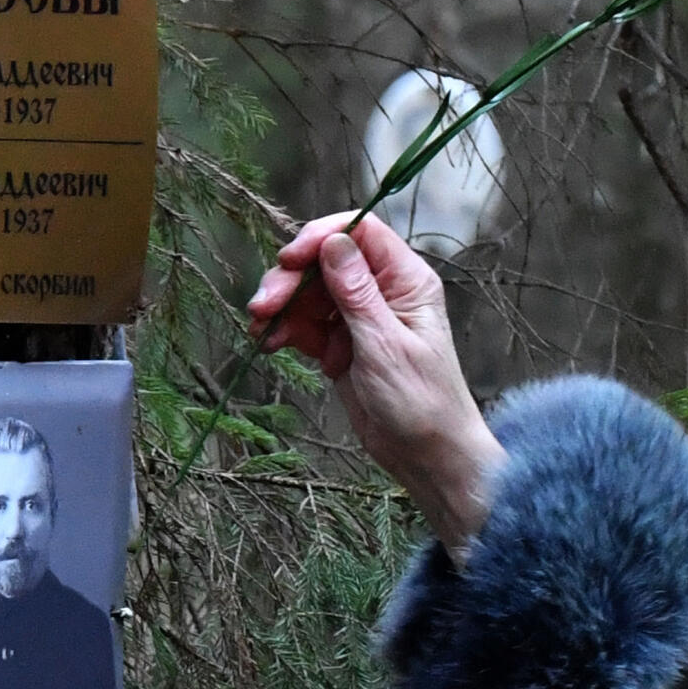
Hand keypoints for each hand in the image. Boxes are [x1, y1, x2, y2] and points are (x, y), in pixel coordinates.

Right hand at [247, 212, 504, 555]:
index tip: (289, 259)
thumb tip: (333, 241)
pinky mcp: (339, 343)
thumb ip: (357, 293)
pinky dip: (284, 329)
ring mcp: (358, 317)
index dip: (320, 237)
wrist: (427, 455)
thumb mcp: (385, 345)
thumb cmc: (421, 402)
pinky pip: (304, 323)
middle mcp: (381, 291)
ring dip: (280, 307)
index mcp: (406, 281)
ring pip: (308, 292)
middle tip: (262, 307)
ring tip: (260, 330)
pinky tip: (270, 344)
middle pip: (324, 261)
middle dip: (290, 280)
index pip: (360, 232)